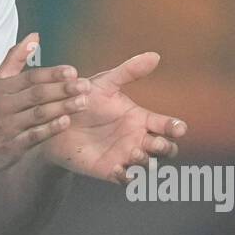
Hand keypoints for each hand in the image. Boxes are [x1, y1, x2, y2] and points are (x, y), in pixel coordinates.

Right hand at [0, 32, 91, 176]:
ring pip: (38, 114)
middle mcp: (5, 104)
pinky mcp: (11, 146)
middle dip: (62, 89)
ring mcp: (8, 126)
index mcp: (2, 87)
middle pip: (37, 94)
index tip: (72, 71)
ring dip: (62, 107)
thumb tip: (34, 36)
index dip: (52, 74)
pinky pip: (33, 136)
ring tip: (83, 102)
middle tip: (85, 86)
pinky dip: (50, 129)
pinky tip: (66, 123)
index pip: (30, 77)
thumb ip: (15, 59)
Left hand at [39, 51, 187, 182]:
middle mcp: (138, 139)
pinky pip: (124, 178)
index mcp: (141, 119)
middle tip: (156, 142)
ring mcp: (125, 156)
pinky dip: (126, 176)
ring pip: (147, 165)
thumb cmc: (84, 99)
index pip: (167, 126)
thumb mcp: (105, 83)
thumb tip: (155, 56)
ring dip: (146, 162)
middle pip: (164, 149)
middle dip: (165, 147)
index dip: (176, 128)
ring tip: (135, 153)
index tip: (178, 128)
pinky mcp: (109, 169)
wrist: (56, 119)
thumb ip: (129, 71)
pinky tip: (119, 170)